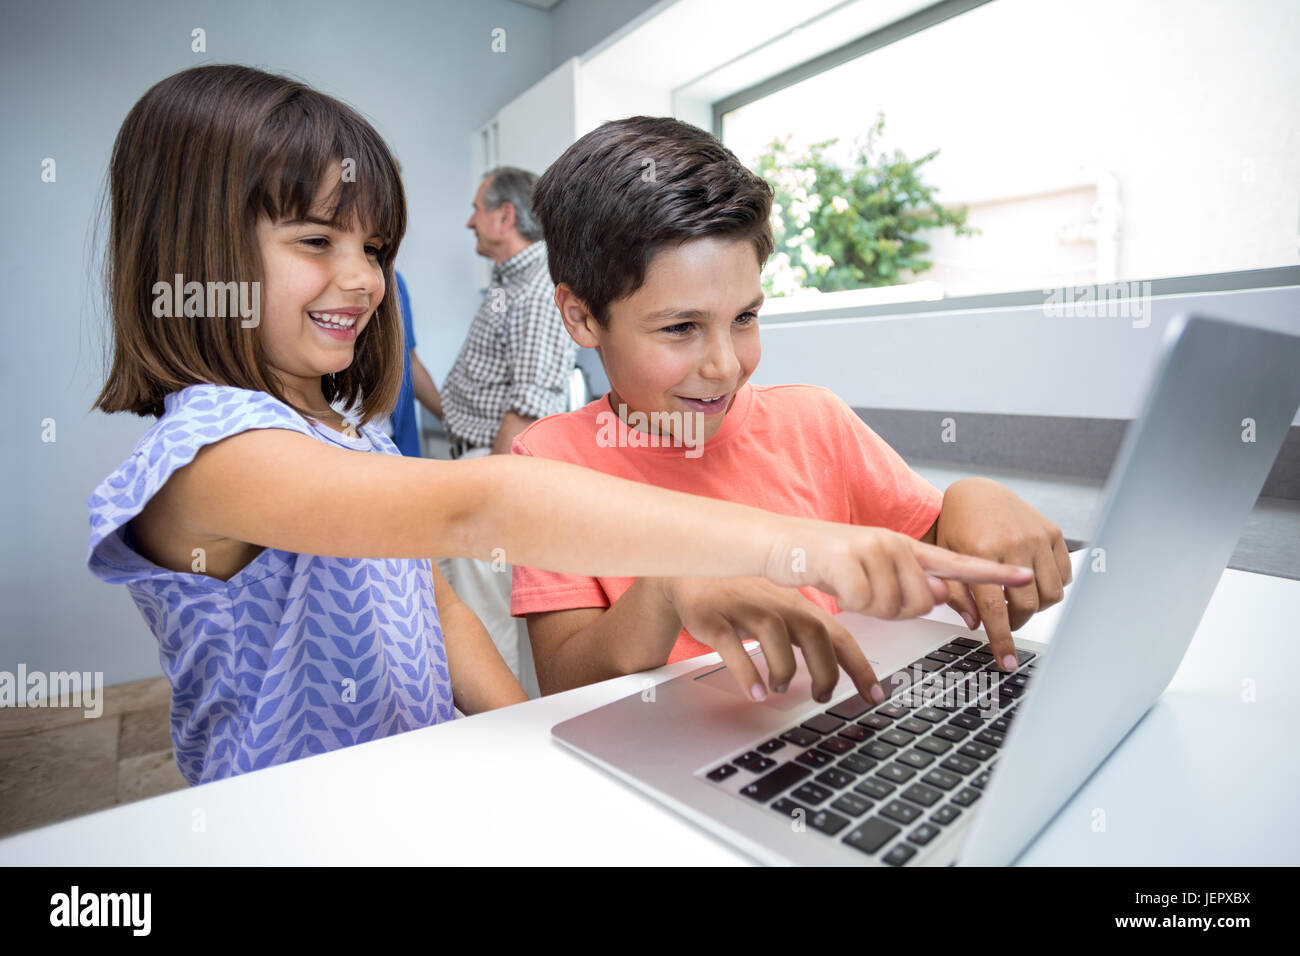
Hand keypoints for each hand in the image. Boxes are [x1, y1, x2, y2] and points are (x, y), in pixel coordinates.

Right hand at [660, 577, 882, 705]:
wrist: (690, 569)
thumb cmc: (743, 595)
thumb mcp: (781, 609)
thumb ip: (807, 634)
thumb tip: (836, 671)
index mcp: (797, 606)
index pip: (839, 635)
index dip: (860, 666)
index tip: (875, 695)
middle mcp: (775, 604)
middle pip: (814, 634)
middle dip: (824, 671)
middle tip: (820, 696)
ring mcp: (743, 609)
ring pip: (776, 637)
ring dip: (784, 670)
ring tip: (778, 689)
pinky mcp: (712, 618)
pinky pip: (733, 647)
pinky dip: (747, 673)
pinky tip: (754, 691)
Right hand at [761, 521, 1036, 638]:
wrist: (778, 542)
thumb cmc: (825, 561)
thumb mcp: (871, 573)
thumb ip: (907, 584)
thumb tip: (936, 597)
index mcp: (904, 547)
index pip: (959, 563)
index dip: (994, 573)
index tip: (1026, 576)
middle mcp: (894, 543)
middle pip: (920, 602)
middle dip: (896, 611)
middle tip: (865, 595)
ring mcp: (871, 547)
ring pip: (892, 605)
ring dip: (868, 608)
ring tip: (846, 586)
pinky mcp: (846, 558)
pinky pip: (861, 601)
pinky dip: (845, 601)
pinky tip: (832, 583)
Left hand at [931, 478, 1070, 668]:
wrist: (977, 492)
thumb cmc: (957, 526)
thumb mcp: (946, 557)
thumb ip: (957, 592)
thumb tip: (974, 624)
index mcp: (981, 550)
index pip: (994, 607)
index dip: (1001, 638)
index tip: (1007, 661)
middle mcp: (1014, 543)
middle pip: (1027, 605)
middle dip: (1017, 621)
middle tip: (1005, 619)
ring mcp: (1037, 537)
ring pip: (1050, 594)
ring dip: (1036, 606)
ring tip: (1018, 600)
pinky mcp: (1053, 533)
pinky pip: (1064, 575)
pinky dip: (1051, 587)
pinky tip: (1033, 583)